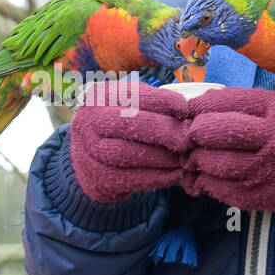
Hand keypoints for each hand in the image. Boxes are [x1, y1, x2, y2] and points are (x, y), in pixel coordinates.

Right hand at [69, 79, 191, 202]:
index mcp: (99, 96)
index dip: (162, 101)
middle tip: (186, 139)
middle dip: (163, 131)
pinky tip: (173, 174)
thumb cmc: (118, 127)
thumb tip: (188, 111)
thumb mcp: (130, 106)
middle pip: (128, 123)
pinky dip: (154, 177)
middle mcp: (88, 121)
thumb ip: (154, 106)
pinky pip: (127, 179)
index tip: (185, 110)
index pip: (133, 95)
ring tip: (182, 158)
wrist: (89, 159)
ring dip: (160, 157)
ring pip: (126, 153)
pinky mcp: (95, 178)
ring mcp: (87, 151)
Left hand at [179, 88, 274, 212]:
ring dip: (198, 158)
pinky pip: (219, 188)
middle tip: (192, 134)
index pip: (225, 102)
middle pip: (214, 132)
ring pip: (212, 162)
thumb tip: (202, 102)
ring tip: (200, 154)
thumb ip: (247, 103)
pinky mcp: (257, 196)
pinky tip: (212, 174)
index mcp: (274, 110)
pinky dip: (207, 180)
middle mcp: (269, 139)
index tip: (191, 109)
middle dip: (195, 132)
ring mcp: (262, 170)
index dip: (201, 105)